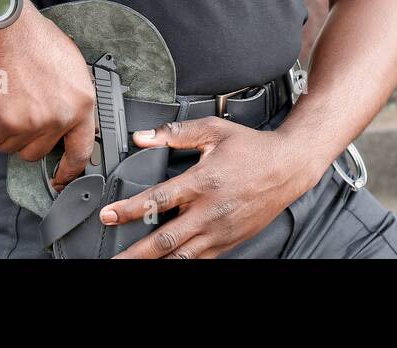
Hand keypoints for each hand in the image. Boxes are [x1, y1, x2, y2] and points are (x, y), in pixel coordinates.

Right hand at [0, 7, 97, 191]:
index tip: (60, 177)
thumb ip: (73, 97)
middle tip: (16, 119)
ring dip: (2, 133)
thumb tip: (69, 119)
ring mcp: (30, 123)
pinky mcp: (1, 122)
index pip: (81, 151)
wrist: (5, 27)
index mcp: (82, 104)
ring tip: (0, 108)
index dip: (70, 170)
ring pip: (11, 147)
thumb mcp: (72, 67)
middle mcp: (59, 118)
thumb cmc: (36, 39)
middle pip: (38, 152)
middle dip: (25, 140)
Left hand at [100, 118, 316, 258]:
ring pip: (181, 256)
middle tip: (114, 258)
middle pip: (166, 239)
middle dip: (135, 252)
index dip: (130, 210)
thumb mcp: (214, 130)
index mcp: (203, 181)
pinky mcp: (228, 241)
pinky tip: (166, 265)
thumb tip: (143, 137)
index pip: (159, 200)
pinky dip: (180, 265)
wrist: (288, 167)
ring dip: (155, 263)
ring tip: (133, 266)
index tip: (108, 216)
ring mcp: (220, 230)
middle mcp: (210, 211)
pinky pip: (200, 260)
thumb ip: (176, 132)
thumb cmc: (252, 149)